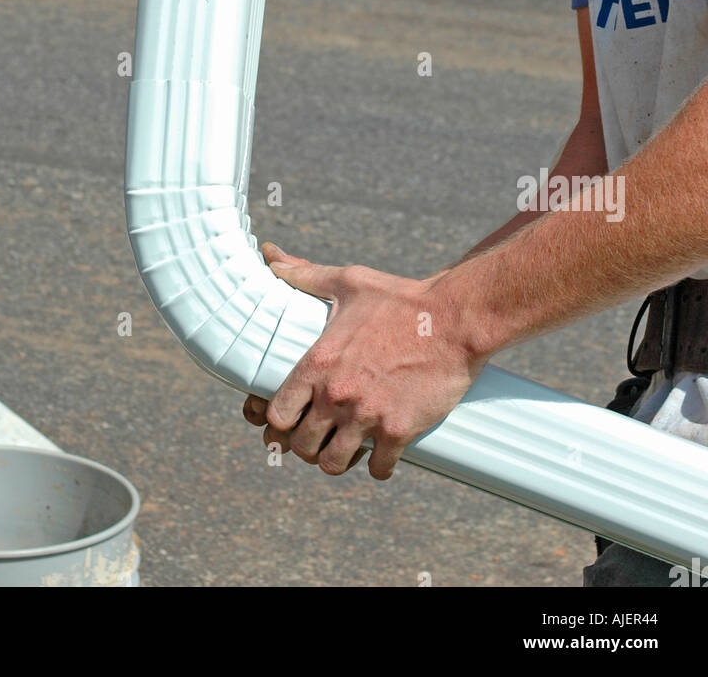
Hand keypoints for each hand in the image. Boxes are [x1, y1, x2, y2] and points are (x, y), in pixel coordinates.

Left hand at [242, 242, 487, 479]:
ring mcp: (367, 416)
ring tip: (345, 450)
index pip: (276, 414)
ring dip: (337, 460)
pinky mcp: (399, 430)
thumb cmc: (400, 297)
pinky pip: (379, 468)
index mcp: (318, 363)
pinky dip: (378, 467)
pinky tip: (381, 456)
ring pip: (334, 463)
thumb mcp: (348, 281)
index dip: (276, 422)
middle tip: (318, 438)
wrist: (454, 318)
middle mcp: (337, 394)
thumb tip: (271, 257)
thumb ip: (305, 275)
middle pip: (301, 446)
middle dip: (306, 446)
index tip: (286, 420)